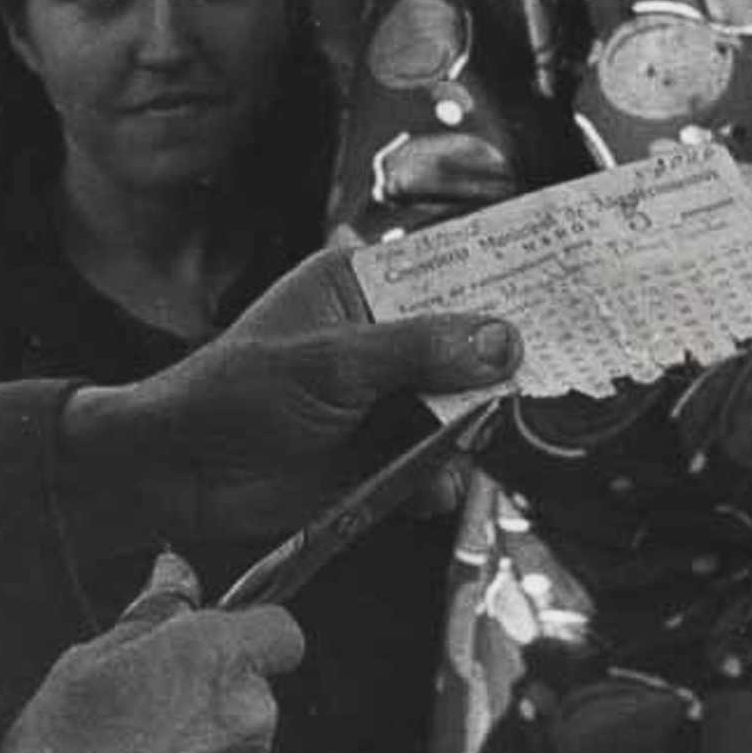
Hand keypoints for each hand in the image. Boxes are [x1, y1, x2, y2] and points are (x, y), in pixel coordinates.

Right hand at [0, 550, 303, 752]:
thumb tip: (176, 574)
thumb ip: (152, 612)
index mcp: (215, 657)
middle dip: (213, 698)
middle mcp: (248, 713)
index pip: (279, 631)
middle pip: (253, 692)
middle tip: (152, 713)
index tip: (218, 651)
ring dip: (208, 748)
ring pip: (242, 747)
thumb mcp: (92, 660)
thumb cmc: (65, 751)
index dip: (253, 637)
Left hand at [61, 246, 519, 550]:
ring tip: (470, 442)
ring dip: (474, 429)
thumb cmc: (232, 393)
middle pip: (471, 338)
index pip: (449, 265)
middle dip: (510, 358)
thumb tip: (504, 339)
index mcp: (361, 286)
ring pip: (464, 406)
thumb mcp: (326, 364)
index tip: (571, 266)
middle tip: (563, 366)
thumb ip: (416, 352)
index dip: (508, 268)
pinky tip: (428, 487)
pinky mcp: (382, 457)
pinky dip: (441, 477)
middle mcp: (383, 338)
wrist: (180, 476)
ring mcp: (386, 399)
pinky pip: (439, 464)